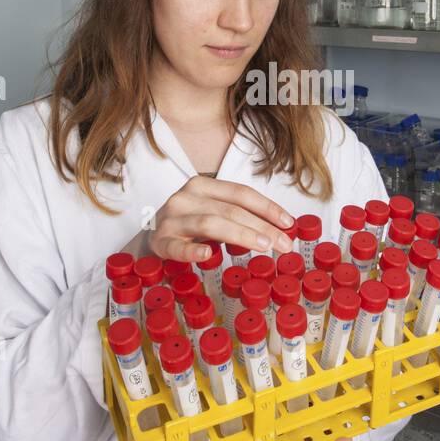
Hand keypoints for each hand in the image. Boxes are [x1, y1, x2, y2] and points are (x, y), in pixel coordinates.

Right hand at [144, 175, 294, 262]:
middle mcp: (186, 197)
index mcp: (202, 186)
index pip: (241, 193)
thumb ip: (238, 214)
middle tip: (284, 244)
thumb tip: (281, 226)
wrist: (150, 237)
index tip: (289, 223)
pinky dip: (193, 250)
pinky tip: (207, 254)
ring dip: (241, 235)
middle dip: (263, 227)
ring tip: (264, 246)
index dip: (268, 207)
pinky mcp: (160, 242)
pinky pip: (178, 247)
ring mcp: (171, 219)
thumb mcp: (212, 211)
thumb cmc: (188, 224)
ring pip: (210, 224)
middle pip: (230, 210)